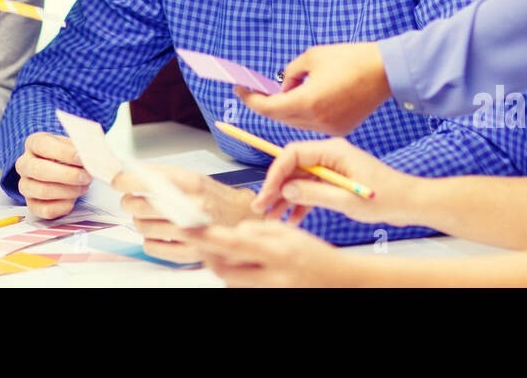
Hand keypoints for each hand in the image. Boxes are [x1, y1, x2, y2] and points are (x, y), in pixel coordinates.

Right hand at [15, 132, 91, 218]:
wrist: (65, 171)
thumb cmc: (68, 157)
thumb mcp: (73, 146)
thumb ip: (79, 148)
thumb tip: (90, 154)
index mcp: (33, 144)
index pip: (42, 145)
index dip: (63, 152)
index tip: (81, 157)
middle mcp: (24, 164)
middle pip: (39, 170)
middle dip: (67, 175)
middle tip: (86, 176)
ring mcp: (26, 186)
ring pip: (42, 191)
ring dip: (68, 191)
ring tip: (83, 187)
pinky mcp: (32, 205)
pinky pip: (46, 210)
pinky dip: (63, 206)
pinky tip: (73, 198)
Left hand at [112, 166, 269, 264]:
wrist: (240, 217)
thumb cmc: (212, 196)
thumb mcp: (190, 176)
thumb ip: (161, 174)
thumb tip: (127, 173)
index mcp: (192, 183)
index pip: (148, 180)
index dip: (125, 180)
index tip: (118, 181)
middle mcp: (193, 207)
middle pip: (141, 206)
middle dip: (129, 201)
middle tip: (131, 200)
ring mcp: (192, 232)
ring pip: (143, 227)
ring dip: (140, 221)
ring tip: (150, 216)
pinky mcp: (190, 253)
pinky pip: (152, 247)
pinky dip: (150, 240)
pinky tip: (159, 233)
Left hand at [188, 221, 352, 286]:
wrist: (339, 283)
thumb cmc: (316, 256)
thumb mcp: (289, 233)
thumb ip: (259, 231)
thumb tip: (231, 231)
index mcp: (279, 252)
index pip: (233, 243)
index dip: (206, 236)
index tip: (186, 227)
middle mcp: (273, 277)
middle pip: (224, 270)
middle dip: (208, 255)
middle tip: (200, 241)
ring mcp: (270, 293)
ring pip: (230, 282)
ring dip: (224, 267)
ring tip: (235, 254)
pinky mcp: (268, 299)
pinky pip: (242, 289)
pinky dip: (236, 278)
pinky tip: (245, 266)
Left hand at [235, 42, 390, 135]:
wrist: (385, 71)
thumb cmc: (350, 58)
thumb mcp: (311, 56)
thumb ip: (290, 73)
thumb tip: (283, 87)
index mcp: (308, 101)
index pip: (267, 108)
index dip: (250, 99)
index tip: (239, 88)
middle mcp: (317, 120)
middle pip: (279, 117)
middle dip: (265, 104)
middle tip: (254, 89)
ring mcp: (330, 128)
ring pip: (295, 122)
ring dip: (284, 109)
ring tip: (280, 92)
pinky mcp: (341, 129)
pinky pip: (312, 125)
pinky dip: (303, 114)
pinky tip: (304, 99)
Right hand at [249, 138, 418, 226]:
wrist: (409, 203)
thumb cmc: (385, 197)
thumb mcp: (346, 200)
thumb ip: (314, 194)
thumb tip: (285, 190)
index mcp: (333, 150)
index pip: (293, 154)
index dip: (275, 173)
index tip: (265, 193)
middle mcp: (330, 155)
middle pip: (293, 168)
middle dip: (276, 188)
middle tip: (260, 208)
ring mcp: (332, 168)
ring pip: (300, 181)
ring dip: (286, 199)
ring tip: (273, 219)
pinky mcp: (336, 181)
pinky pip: (312, 190)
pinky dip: (302, 204)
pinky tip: (292, 220)